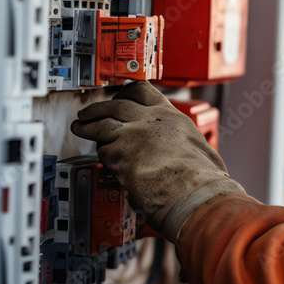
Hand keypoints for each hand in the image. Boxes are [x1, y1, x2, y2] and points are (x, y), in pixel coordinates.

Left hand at [70, 81, 244, 241]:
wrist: (193, 192)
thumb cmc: (202, 176)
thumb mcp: (201, 148)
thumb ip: (187, 144)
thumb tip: (193, 155)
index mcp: (170, 116)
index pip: (142, 91)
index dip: (126, 93)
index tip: (118, 96)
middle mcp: (149, 120)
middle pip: (115, 105)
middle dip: (99, 108)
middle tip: (89, 114)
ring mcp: (131, 136)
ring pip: (101, 124)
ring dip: (88, 126)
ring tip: (80, 127)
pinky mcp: (119, 156)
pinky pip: (103, 151)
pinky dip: (102, 154)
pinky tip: (104, 158)